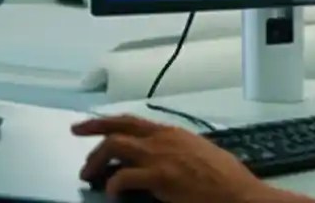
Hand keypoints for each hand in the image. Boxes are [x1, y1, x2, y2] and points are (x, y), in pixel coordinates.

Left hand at [72, 115, 303, 202]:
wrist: (237, 192)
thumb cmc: (224, 177)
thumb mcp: (199, 153)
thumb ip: (177, 151)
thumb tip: (163, 159)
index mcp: (172, 133)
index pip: (132, 121)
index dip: (106, 121)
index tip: (88, 124)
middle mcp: (163, 139)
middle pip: (118, 128)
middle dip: (92, 130)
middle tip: (77, 136)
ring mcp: (160, 157)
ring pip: (115, 146)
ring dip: (96, 160)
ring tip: (87, 174)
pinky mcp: (159, 177)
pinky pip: (123, 178)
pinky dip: (112, 185)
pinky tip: (112, 193)